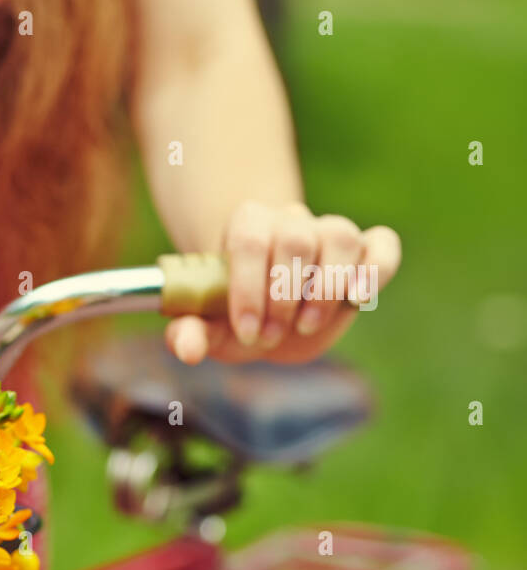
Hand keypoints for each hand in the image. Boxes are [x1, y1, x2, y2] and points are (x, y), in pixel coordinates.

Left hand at [165, 202, 401, 363]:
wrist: (271, 321)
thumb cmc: (236, 319)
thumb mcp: (210, 327)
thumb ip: (190, 333)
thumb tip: (186, 349)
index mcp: (246, 226)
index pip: (249, 239)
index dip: (249, 286)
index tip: (247, 330)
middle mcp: (290, 220)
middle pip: (294, 238)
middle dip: (283, 296)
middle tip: (270, 336)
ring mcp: (330, 233)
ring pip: (339, 237)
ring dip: (325, 288)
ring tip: (306, 325)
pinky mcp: (365, 252)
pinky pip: (382, 245)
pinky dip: (376, 269)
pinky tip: (358, 299)